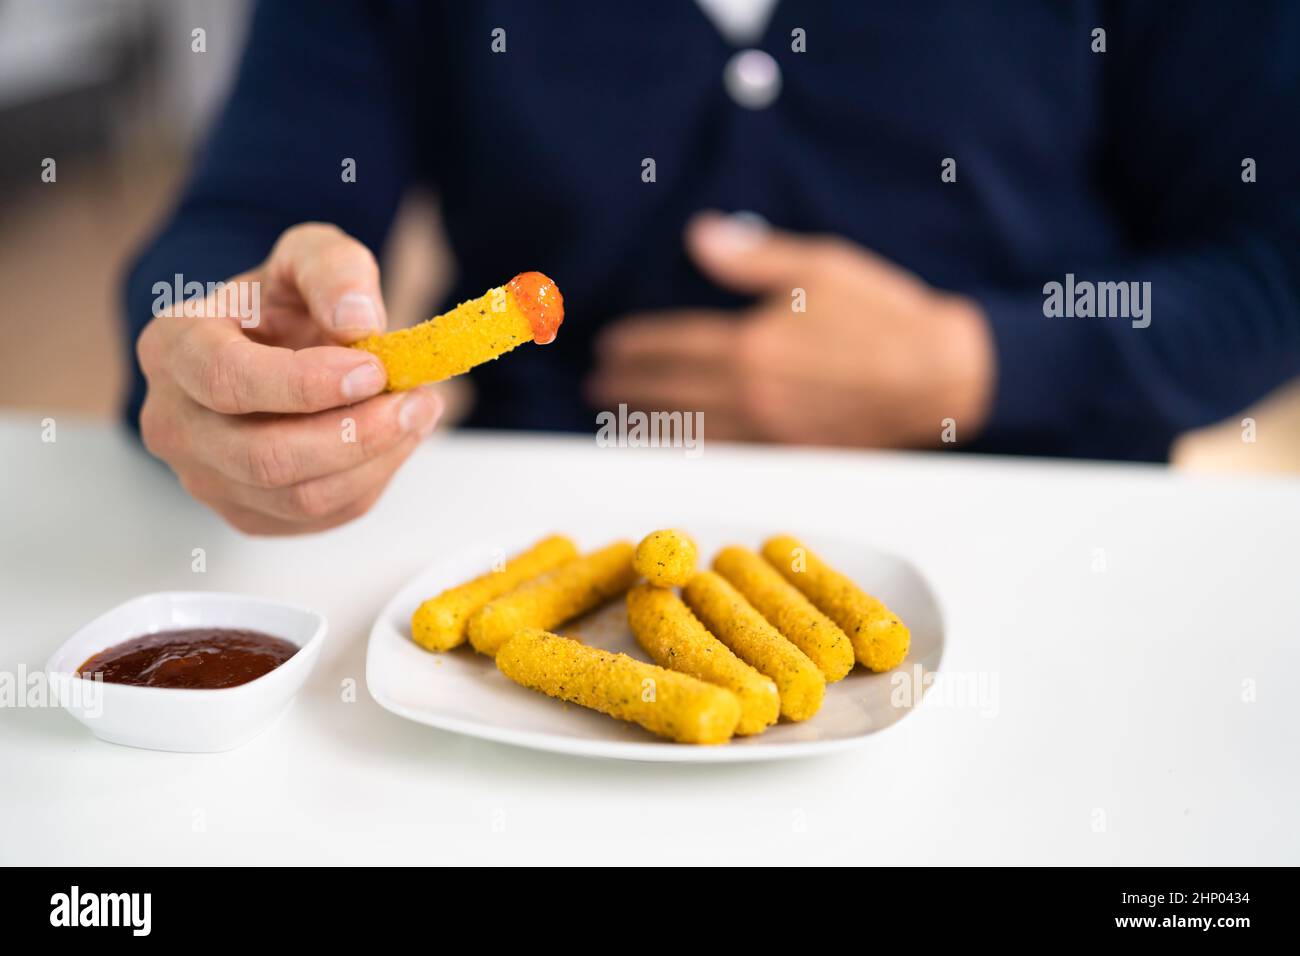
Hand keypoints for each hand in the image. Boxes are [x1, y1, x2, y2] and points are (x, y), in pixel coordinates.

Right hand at [136, 222, 442, 534]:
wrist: (276, 347)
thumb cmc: (284, 303)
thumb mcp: (310, 255)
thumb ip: (333, 270)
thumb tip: (357, 319)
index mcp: (174, 348)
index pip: (226, 379)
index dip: (305, 383)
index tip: (373, 369)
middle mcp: (174, 423)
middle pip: (265, 457)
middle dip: (356, 433)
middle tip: (416, 399)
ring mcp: (205, 478)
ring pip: (301, 498)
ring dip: (376, 459)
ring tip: (417, 411)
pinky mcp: (247, 514)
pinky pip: (323, 517)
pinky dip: (373, 481)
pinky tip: (393, 439)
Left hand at [589, 212, 994, 446]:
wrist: (940, 375)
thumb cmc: (882, 315)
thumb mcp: (819, 267)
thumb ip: (753, 257)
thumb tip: (700, 237)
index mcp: (752, 345)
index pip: (671, 348)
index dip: (634, 348)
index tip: (609, 347)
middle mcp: (752, 395)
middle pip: (669, 395)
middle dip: (627, 390)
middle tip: (597, 387)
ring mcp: (770, 433)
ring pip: (691, 433)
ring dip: (648, 427)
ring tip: (620, 422)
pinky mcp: (792, 457)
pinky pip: (727, 458)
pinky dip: (693, 452)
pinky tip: (678, 449)